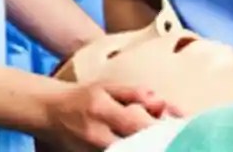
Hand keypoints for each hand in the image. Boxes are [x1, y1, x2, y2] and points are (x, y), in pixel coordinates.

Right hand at [39, 81, 176, 150]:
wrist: (50, 111)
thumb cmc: (84, 96)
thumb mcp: (108, 87)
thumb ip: (137, 95)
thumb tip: (164, 105)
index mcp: (104, 109)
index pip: (138, 125)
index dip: (161, 131)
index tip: (182, 131)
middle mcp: (97, 134)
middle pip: (134, 147)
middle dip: (158, 145)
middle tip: (179, 143)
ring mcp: (91, 151)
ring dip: (147, 148)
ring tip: (166, 144)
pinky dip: (132, 151)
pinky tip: (144, 147)